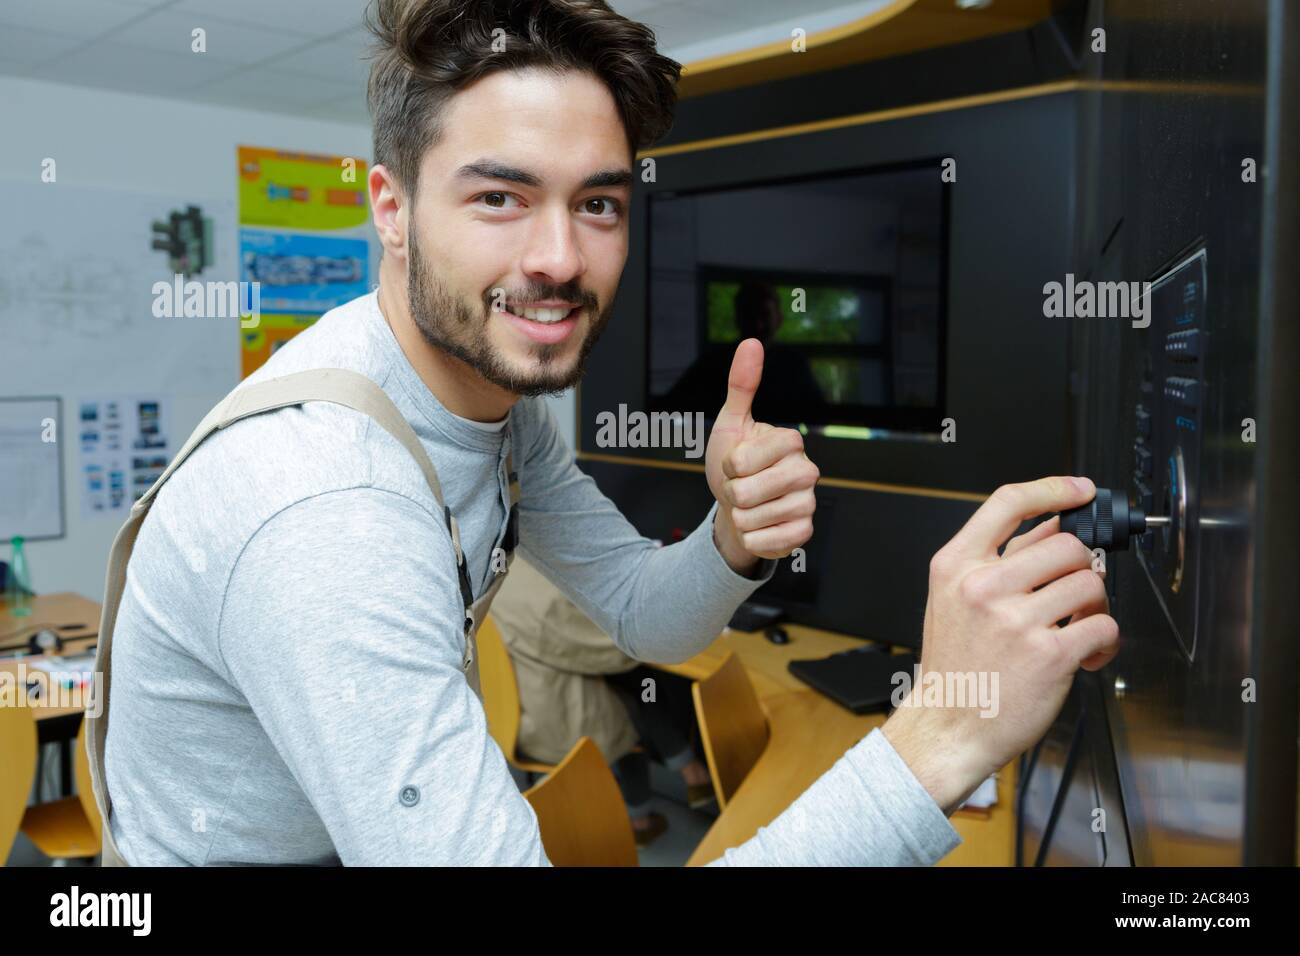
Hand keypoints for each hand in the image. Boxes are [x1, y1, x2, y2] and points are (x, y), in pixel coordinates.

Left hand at [704, 339, 818, 571]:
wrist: (738, 507)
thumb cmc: (734, 464)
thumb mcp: (730, 424)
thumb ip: (741, 385)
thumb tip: (752, 343)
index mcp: (790, 441)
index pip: (740, 462)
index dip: (728, 466)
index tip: (736, 463)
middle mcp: (807, 470)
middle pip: (745, 493)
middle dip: (731, 494)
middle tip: (741, 487)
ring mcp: (808, 503)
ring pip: (751, 519)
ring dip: (740, 517)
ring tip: (750, 506)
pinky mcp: (804, 533)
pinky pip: (764, 542)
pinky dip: (751, 538)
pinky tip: (760, 526)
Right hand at [882, 476, 1119, 814]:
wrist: (949, 725)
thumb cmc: (956, 667)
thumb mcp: (954, 600)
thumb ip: (996, 561)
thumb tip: (1050, 525)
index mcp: (957, 567)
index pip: (1007, 503)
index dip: (1052, 489)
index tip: (1078, 491)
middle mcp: (983, 587)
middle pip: (1065, 544)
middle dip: (1081, 567)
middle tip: (1074, 592)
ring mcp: (1016, 621)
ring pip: (1090, 583)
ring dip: (1095, 605)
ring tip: (1078, 625)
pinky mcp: (1049, 654)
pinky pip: (1103, 626)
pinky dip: (1105, 640)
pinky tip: (1087, 652)